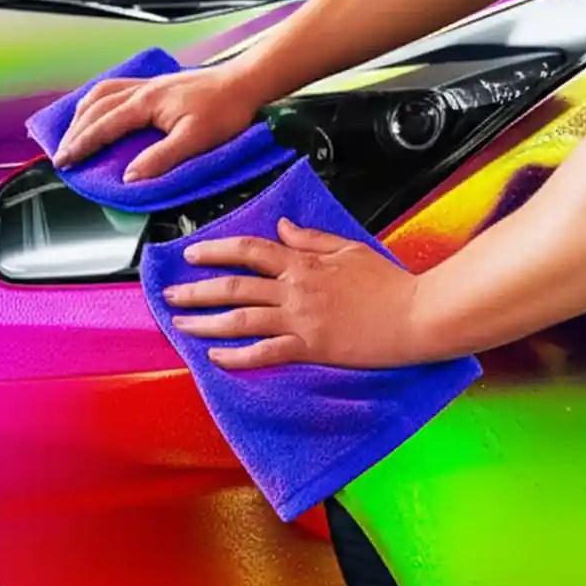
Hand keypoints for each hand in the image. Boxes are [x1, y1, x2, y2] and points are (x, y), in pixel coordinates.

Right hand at [53, 65, 261, 181]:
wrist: (244, 83)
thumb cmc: (225, 111)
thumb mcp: (195, 140)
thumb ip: (160, 159)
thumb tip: (129, 177)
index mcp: (146, 103)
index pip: (104, 126)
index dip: (82, 145)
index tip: (64, 162)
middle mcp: (141, 90)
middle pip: (95, 108)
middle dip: (75, 132)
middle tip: (62, 154)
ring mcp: (148, 84)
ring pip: (102, 93)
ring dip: (83, 112)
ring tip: (72, 131)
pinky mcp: (157, 84)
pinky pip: (116, 87)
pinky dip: (99, 99)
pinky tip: (100, 108)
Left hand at [164, 218, 428, 369]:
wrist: (416, 315)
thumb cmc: (389, 283)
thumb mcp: (349, 248)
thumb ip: (311, 238)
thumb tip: (282, 227)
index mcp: (304, 262)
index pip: (250, 249)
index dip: (216, 250)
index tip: (191, 254)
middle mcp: (295, 288)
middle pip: (234, 284)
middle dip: (196, 290)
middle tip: (169, 295)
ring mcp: (301, 319)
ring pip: (240, 318)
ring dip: (205, 322)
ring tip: (180, 326)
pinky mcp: (310, 347)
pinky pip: (264, 352)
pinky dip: (236, 356)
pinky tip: (215, 358)